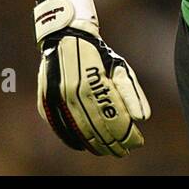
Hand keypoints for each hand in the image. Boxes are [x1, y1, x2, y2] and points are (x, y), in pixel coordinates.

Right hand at [33, 0, 149, 156]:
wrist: (65, 37)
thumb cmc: (98, 54)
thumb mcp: (120, 68)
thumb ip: (131, 93)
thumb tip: (143, 118)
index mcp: (95, 82)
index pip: (114, 117)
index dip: (127, 134)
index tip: (138, 142)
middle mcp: (74, 92)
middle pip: (97, 128)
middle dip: (113, 143)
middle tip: (125, 152)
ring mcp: (57, 98)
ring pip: (79, 131)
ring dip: (95, 145)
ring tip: (109, 152)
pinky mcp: (46, 103)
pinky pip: (60, 128)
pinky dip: (74, 139)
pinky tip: (85, 146)